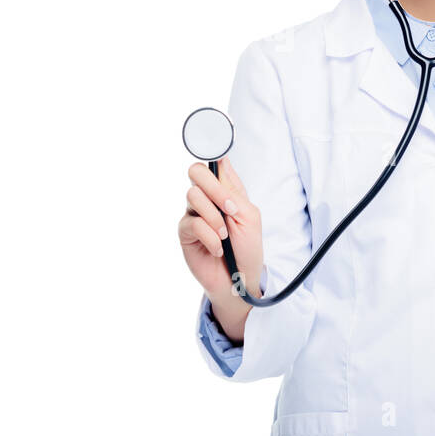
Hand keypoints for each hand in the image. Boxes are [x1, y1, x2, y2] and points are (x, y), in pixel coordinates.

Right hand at [178, 155, 264, 305]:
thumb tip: (221, 162)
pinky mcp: (185, 232)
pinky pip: (193, 223)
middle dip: (214, 188)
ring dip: (214, 217)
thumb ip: (234, 191)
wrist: (240, 280)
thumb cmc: (247, 248)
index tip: (218, 157)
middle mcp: (207, 198)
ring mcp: (194, 213)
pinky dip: (210, 237)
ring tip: (225, 236)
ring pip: (193, 196)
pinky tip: (217, 249)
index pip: (215, 163)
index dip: (213, 154)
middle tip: (231, 208)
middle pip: (196, 172)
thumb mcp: (249, 217)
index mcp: (226, 190)